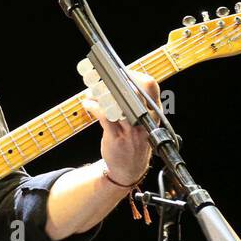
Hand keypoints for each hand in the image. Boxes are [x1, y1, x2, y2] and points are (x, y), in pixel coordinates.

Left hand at [86, 70, 159, 185]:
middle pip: (133, 92)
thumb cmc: (133, 139)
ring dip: (100, 93)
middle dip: (114, 81)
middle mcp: (145, 120)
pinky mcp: (117, 138)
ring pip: (116, 103)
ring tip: (91, 90)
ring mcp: (131, 130)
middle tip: (100, 76)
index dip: (133, 74)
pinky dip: (93, 106)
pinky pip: (105, 116)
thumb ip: (131, 101)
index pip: (150, 86)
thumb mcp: (141, 121)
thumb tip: (112, 78)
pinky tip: (88, 104)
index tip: (118, 72)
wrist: (129, 169)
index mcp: (153, 112)